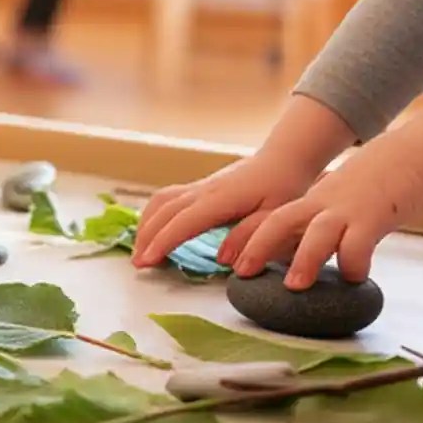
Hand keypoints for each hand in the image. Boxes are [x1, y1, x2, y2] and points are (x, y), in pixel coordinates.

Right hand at [132, 95, 356, 269]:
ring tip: (140, 251)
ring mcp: (199, 187)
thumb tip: (224, 260)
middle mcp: (203, 190)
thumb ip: (251, 235)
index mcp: (221, 199)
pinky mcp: (199, 188)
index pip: (184, 221)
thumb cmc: (284, 187)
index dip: (163, 241)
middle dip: (147, 237)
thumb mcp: (277, 215)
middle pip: (164, 211)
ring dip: (146, 225)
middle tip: (138, 264)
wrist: (283, 158)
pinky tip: (152, 230)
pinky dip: (153, 215)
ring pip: (161, 201)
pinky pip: (167, 198)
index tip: (147, 261)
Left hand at [229, 137, 422, 289]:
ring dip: (304, 258)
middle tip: (240, 273)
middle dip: (257, 246)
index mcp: (309, 204)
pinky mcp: (374, 216)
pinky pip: (359, 243)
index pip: (267, 218)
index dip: (244, 238)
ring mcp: (347, 209)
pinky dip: (353, 263)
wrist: (411, 156)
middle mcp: (321, 205)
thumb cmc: (373, 187)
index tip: (224, 259)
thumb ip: (318, 229)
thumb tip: (299, 260)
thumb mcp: (337, 205)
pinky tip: (354, 278)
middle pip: (280, 220)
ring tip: (294, 286)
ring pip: (317, 232)